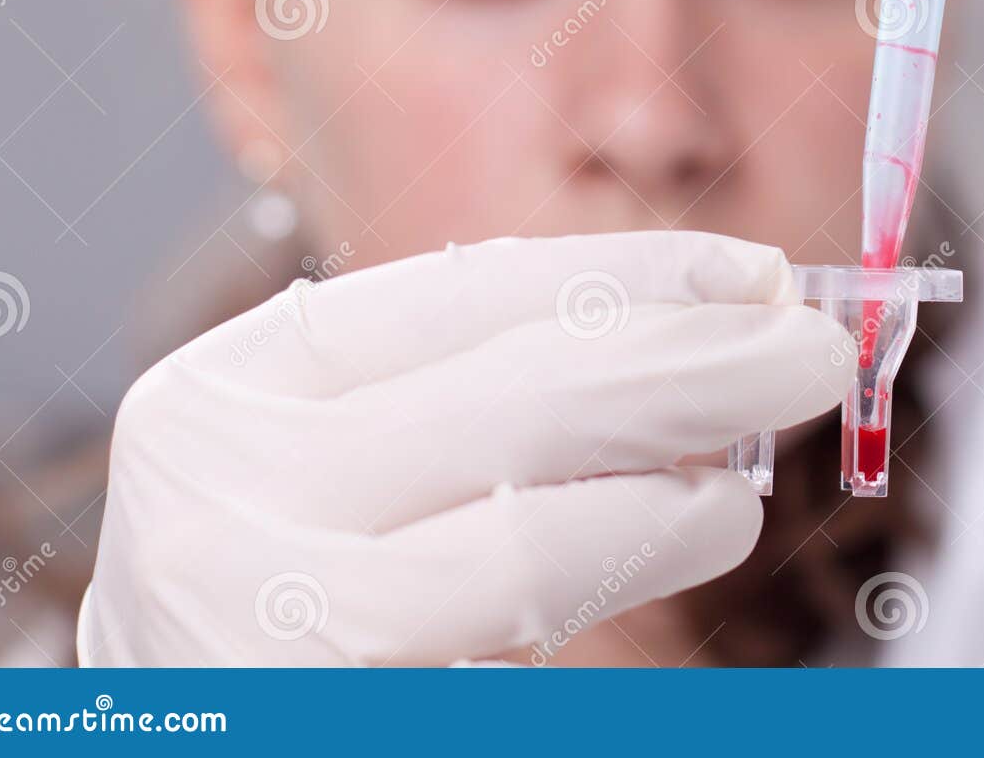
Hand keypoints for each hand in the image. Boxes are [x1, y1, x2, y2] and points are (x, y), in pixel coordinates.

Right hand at [78, 232, 850, 664]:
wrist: (172, 741)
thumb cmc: (262, 587)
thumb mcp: (316, 461)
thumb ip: (456, 400)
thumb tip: (679, 339)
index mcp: (221, 396)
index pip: (460, 295)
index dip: (633, 273)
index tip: (750, 272)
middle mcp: (218, 502)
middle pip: (519, 400)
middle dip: (697, 363)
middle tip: (811, 350)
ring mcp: (265, 629)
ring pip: (529, 548)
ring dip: (676, 501)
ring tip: (745, 490)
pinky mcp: (321, 704)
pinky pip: (513, 646)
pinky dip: (618, 583)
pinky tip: (684, 543)